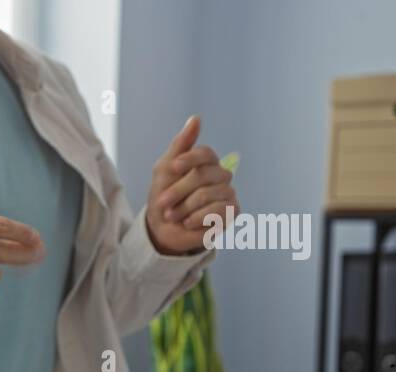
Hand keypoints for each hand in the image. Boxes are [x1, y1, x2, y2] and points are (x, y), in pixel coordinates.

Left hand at [146, 115, 239, 254]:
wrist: (164, 230)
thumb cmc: (164, 197)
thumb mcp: (165, 169)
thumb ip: (180, 145)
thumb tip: (196, 118)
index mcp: (207, 163)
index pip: (205, 153)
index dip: (189, 159)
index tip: (172, 168)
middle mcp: (221, 176)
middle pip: (203, 175)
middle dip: (178, 191)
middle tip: (163, 203)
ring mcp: (228, 194)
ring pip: (208, 194)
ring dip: (184, 207)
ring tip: (173, 216)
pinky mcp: (232, 212)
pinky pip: (217, 210)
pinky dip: (197, 218)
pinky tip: (188, 222)